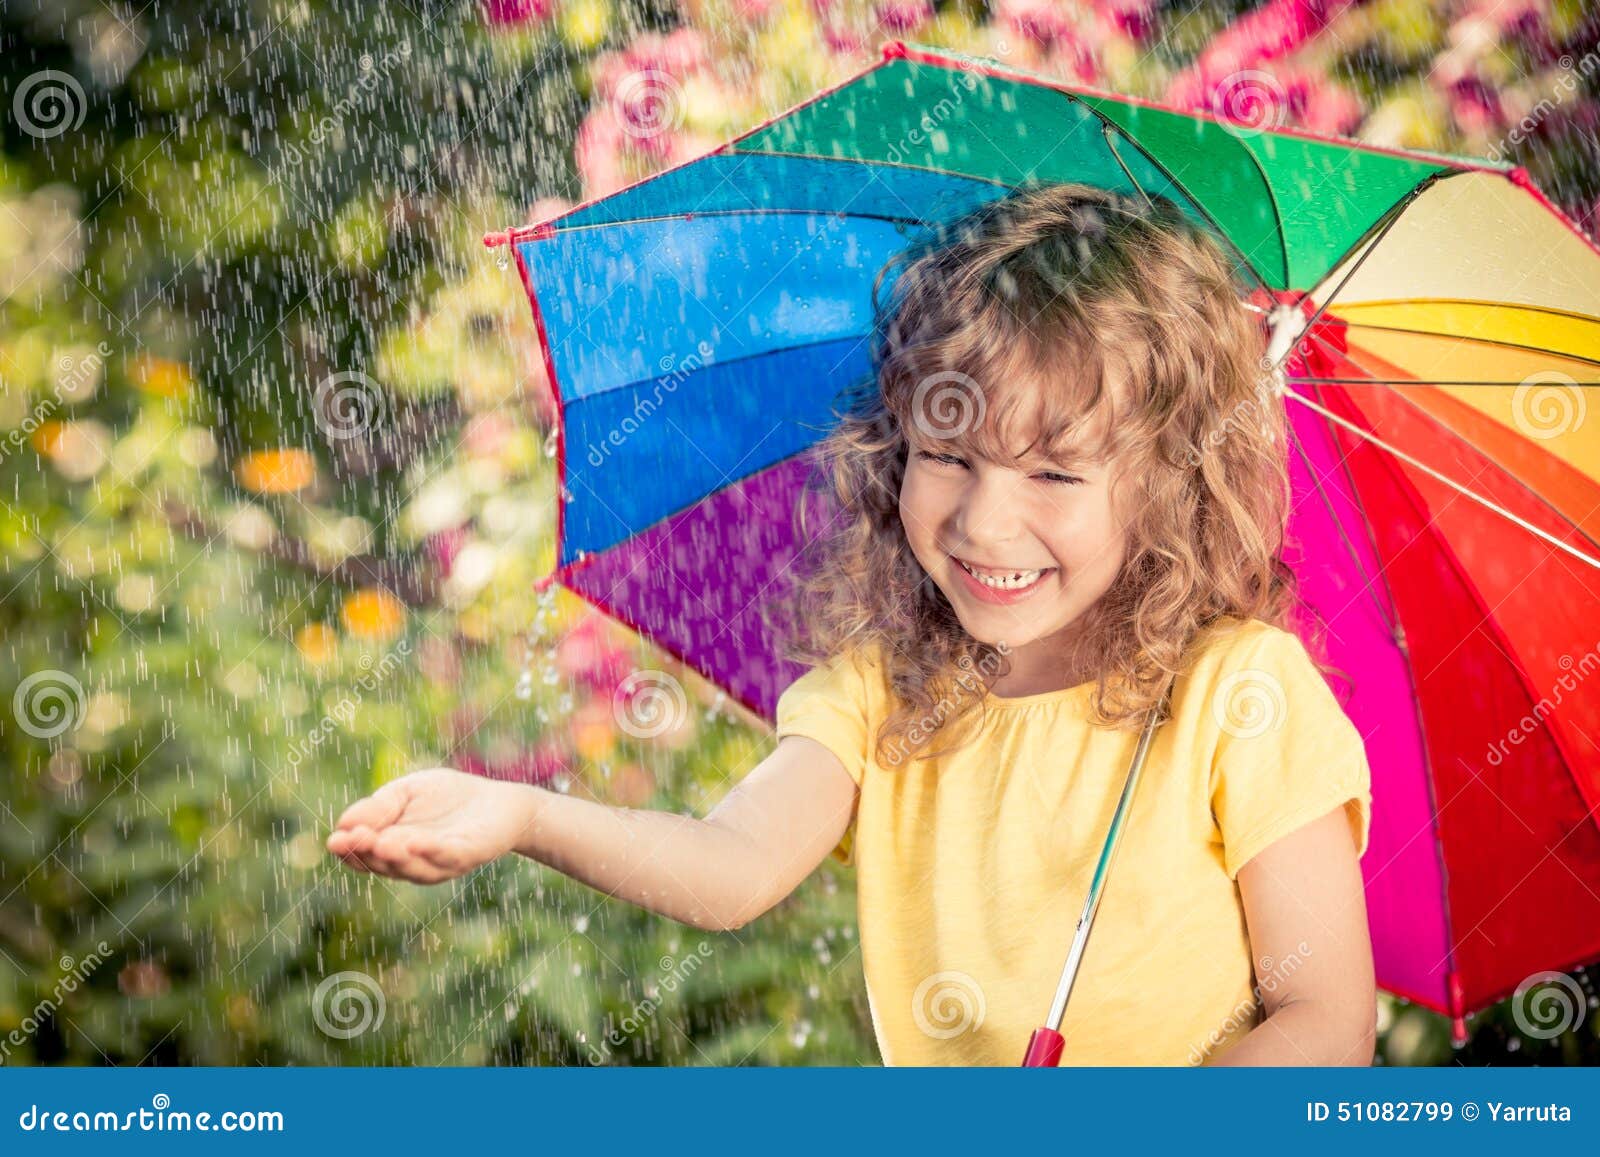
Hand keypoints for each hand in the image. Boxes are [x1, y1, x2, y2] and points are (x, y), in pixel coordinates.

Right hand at [326, 767, 539, 883]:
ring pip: (413, 868)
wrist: (498, 800)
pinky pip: (446, 857)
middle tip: (354, 839)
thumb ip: (379, 806)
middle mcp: (412, 862)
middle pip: (384, 865)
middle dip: (367, 853)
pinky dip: (430, 851)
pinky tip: (414, 841)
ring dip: (396, 856)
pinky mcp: (466, 855)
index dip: (348, 851)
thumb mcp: (406, 792)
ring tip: (381, 842)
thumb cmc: (447, 797)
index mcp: (391, 848)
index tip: (335, 840)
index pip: (362, 856)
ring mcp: (439, 863)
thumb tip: (344, 822)